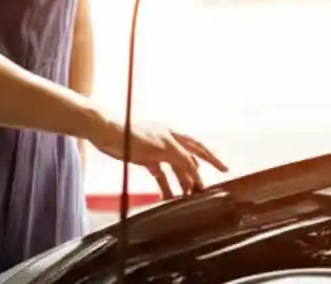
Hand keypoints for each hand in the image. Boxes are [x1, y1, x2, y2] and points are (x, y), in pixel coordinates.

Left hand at [91, 117, 226, 197]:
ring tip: (186, 200)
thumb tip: (196, 169)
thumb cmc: (132, 133)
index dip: (212, 160)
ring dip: (180, 184)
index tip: (225, 170)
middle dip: (196, 177)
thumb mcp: (162, 146)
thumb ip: (181, 157)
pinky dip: (164, 185)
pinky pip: (159, 174)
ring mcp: (156, 151)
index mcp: (174, 136)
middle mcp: (168, 142)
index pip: (198, 149)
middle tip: (204, 193)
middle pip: (188, 161)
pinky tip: (166, 198)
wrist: (105, 130)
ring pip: (174, 170)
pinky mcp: (144, 159)